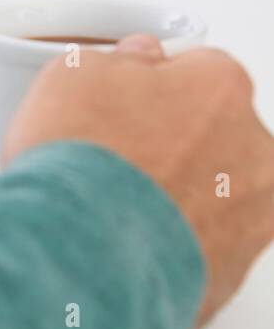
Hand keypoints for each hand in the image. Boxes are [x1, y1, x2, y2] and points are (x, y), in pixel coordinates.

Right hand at [3, 34, 273, 323]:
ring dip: (177, 192)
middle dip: (174, 139)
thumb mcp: (73, 73)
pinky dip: (172, 241)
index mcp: (221, 87)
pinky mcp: (233, 270)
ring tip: (115, 203)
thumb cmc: (81, 159)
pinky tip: (126, 239)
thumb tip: (135, 59)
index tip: (122, 101)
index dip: (152, 84)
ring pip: (215, 191)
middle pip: (214, 131)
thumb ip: (119, 58)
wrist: (78, 249)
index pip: (198, 69)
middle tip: (116, 153)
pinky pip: (203, 245)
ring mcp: (251, 214)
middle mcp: (253, 147)